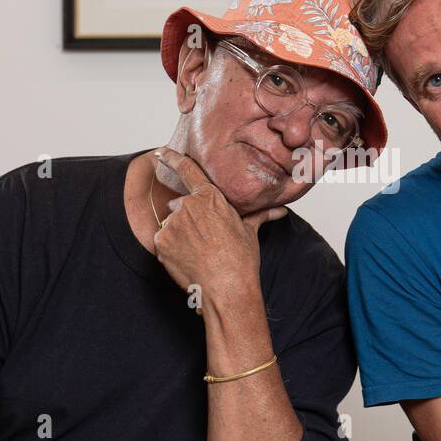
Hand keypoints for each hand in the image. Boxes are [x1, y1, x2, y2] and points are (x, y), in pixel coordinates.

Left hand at [152, 148, 286, 311]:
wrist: (226, 288)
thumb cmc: (241, 260)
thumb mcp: (249, 232)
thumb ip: (258, 216)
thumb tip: (280, 211)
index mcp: (209, 198)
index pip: (186, 170)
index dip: (171, 158)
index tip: (160, 152)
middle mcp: (187, 206)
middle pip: (180, 206)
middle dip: (188, 219)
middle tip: (203, 240)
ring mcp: (172, 224)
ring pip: (172, 225)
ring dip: (180, 235)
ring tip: (198, 253)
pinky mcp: (161, 243)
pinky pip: (163, 242)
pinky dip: (171, 249)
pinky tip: (187, 260)